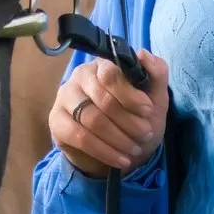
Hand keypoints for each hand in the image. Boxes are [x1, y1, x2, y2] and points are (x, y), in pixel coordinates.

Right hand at [49, 50, 168, 178]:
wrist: (119, 148)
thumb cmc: (137, 117)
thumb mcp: (154, 97)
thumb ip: (156, 72)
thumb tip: (142, 53)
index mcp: (102, 65)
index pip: (110, 74)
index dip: (130, 94)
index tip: (147, 110)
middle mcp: (80, 76)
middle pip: (102, 99)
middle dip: (128, 121)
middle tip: (144, 134)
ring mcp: (65, 97)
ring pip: (92, 119)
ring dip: (118, 138)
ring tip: (134, 149)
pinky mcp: (57, 121)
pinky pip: (80, 137)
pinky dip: (104, 151)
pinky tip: (120, 159)